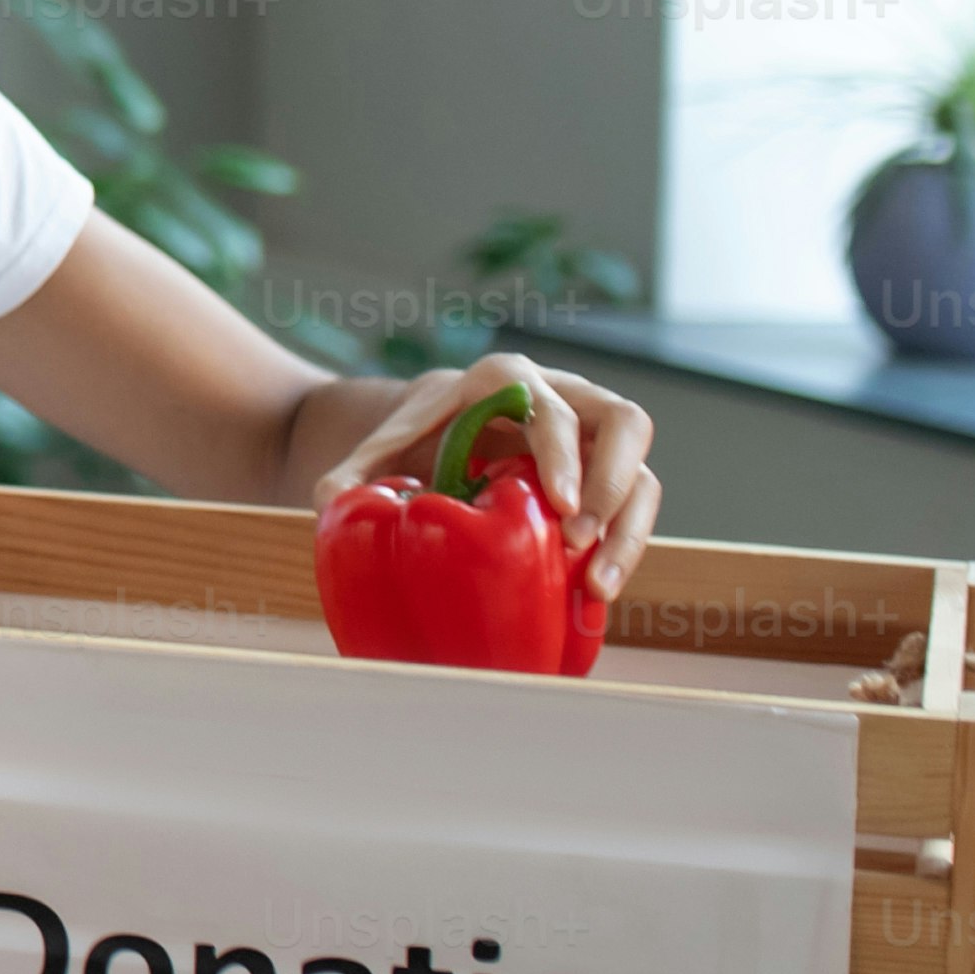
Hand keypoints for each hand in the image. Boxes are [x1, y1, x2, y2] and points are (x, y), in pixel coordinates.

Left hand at [334, 350, 661, 595]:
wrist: (442, 432)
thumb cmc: (417, 435)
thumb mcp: (383, 447)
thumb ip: (354, 471)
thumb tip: (331, 501)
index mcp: (507, 380)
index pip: (551, 408)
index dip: (562, 453)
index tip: (558, 505)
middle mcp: (566, 396)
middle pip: (623, 424)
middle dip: (609, 485)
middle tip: (577, 541)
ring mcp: (595, 437)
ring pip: (643, 471)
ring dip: (628, 529)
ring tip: (595, 586)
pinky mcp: (608, 476)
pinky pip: (638, 507)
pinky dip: (625, 547)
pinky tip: (596, 592)